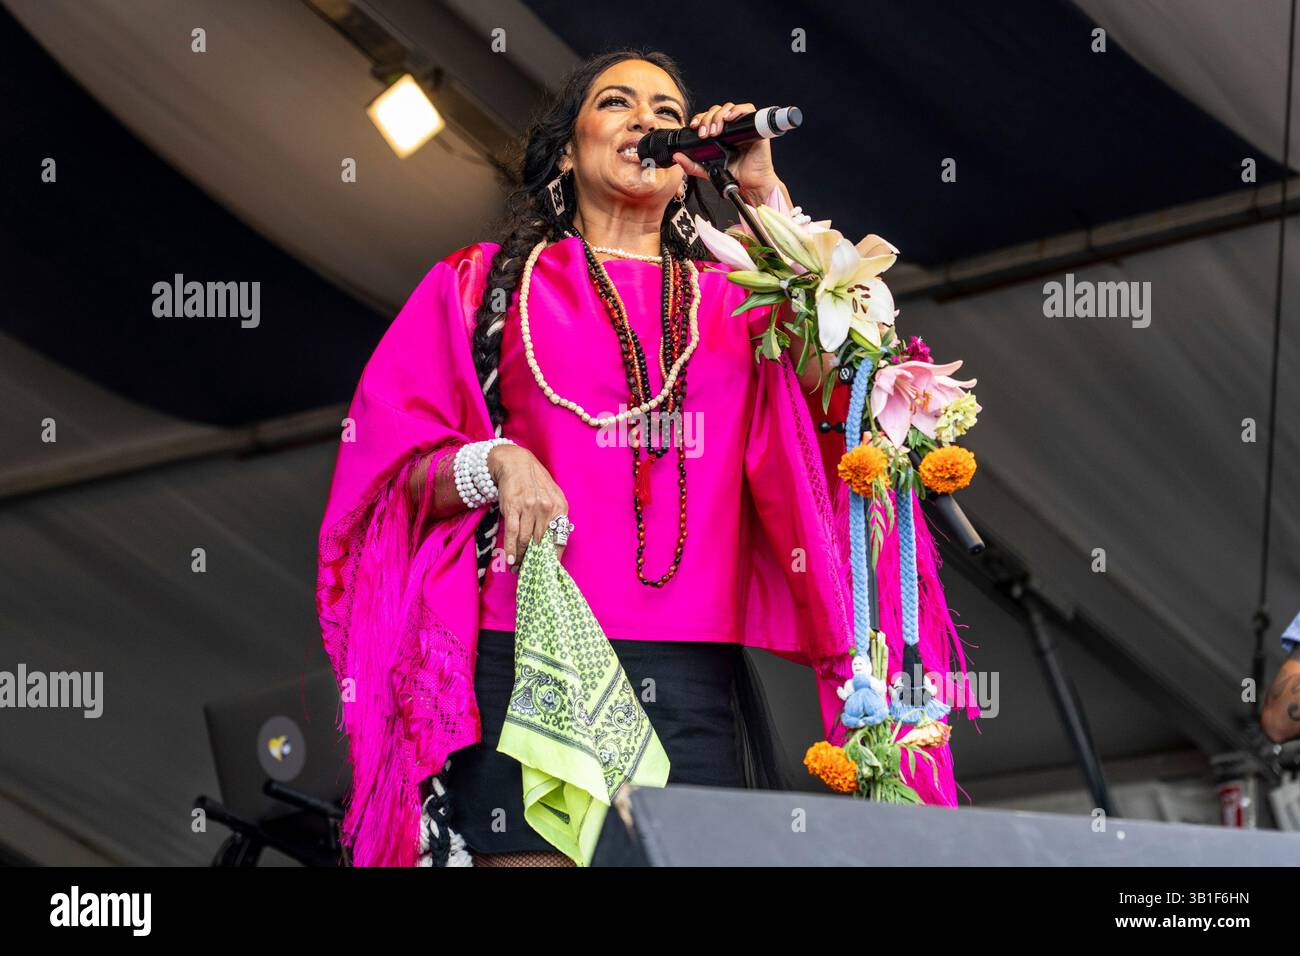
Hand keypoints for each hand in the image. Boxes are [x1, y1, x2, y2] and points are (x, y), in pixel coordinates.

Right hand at [487, 444, 568, 570]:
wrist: (516, 464)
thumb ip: (555, 518)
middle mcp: (547, 508)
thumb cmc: (535, 483)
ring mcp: (529, 508)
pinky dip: (511, 550)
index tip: (549, 571)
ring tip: (518, 568)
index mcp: (560, 507)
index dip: (554, 558)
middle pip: (542, 543)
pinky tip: (511, 560)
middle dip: (535, 560)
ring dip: (521, 558)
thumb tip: (554, 545)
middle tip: (530, 572)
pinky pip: (512, 534)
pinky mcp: (513, 508)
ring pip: (526, 541)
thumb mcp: (552, 497)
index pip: (560, 539)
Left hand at [672, 102, 784, 204]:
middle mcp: (730, 128)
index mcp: (720, 134)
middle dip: (707, 119)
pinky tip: (729, 118)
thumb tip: (676, 156)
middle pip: (716, 111)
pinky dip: (737, 110)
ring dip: (718, 116)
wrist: (750, 184)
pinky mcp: (754, 126)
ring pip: (728, 108)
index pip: (708, 118)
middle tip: (705, 134)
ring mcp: (742, 126)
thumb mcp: (707, 170)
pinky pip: (747, 109)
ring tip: (715, 131)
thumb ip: (691, 165)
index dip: (700, 118)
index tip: (694, 126)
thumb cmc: (733, 175)